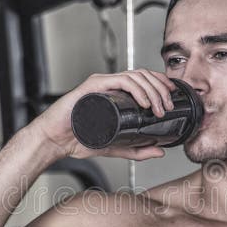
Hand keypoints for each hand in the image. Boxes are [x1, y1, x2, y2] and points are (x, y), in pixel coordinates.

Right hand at [29, 70, 176, 159]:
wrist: (55, 141)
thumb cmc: (78, 139)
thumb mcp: (116, 147)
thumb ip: (138, 150)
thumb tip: (160, 150)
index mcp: (116, 92)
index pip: (145, 80)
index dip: (161, 85)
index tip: (172, 98)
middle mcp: (110, 84)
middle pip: (144, 75)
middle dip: (161, 89)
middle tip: (168, 107)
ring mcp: (102, 83)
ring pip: (135, 76)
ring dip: (152, 90)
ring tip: (158, 108)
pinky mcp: (93, 86)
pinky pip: (120, 81)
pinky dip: (136, 89)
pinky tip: (144, 102)